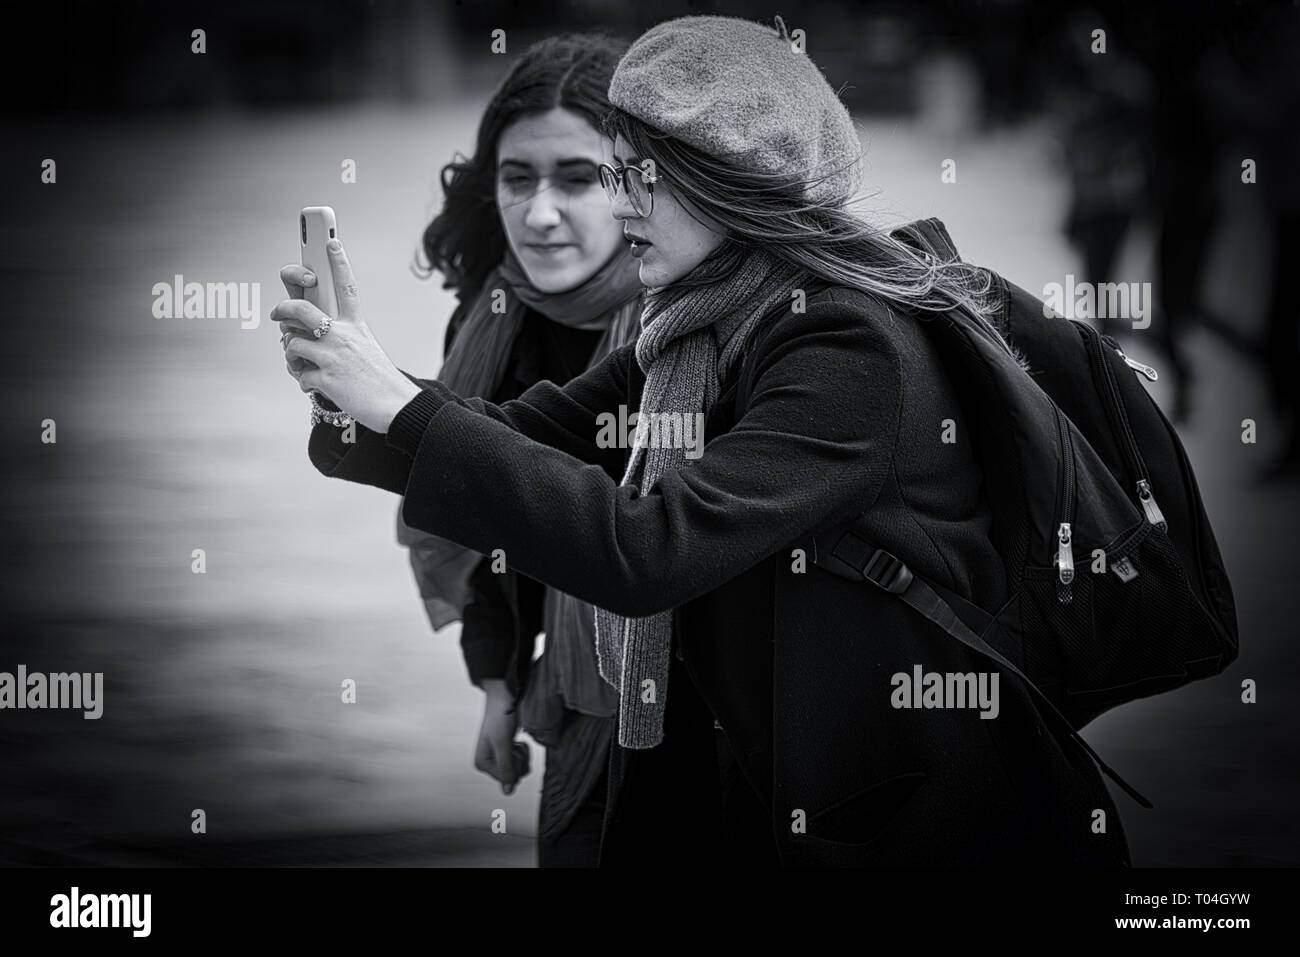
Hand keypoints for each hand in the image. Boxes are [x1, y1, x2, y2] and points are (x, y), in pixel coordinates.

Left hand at [273, 239, 420, 431]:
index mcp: (356, 325)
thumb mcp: (365, 348)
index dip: (338, 263)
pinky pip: (300, 375)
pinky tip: (315, 386)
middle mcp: (343, 335)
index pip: (346, 287)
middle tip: (276, 314)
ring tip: (302, 365)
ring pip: (291, 344)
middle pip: (301, 308)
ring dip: (291, 357)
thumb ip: (338, 337)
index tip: (331, 242)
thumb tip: (301, 338)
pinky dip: (303, 382)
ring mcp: (333, 356)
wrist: (396, 406)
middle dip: (282, 309)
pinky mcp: (327, 378)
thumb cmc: (379, 380)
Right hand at [473, 679, 530, 794]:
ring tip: (516, 741)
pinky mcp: (507, 751)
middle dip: (520, 760)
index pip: (506, 779)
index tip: (511, 749)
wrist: (505, 696)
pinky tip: (517, 741)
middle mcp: (489, 762)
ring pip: (519, 770)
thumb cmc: (500, 715)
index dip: (514, 765)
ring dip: (523, 755)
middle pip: (514, 776)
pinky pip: (520, 761)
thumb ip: (506, 767)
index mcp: (482, 763)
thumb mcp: (503, 743)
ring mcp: (498, 757)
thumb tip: (508, 792)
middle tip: (514, 744)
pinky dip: (524, 751)